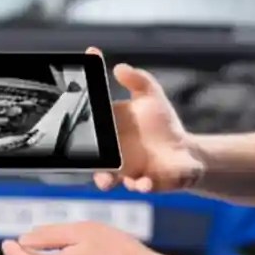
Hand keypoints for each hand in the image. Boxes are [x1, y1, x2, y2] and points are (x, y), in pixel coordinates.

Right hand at [88, 47, 202, 192]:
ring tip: (108, 180)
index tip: (70, 101)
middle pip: (89, 153)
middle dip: (81, 156)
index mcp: (109, 127)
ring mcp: (125, 169)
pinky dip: (140, 186)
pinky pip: (139, 186)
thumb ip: (137, 80)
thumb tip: (119, 68)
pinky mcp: (145, 182)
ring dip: (105, 179)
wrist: (184, 151)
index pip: (88, 118)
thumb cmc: (161, 123)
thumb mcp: (151, 96)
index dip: (76, 110)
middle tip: (82, 153)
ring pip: (107, 178)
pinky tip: (144, 183)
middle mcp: (111, 150)